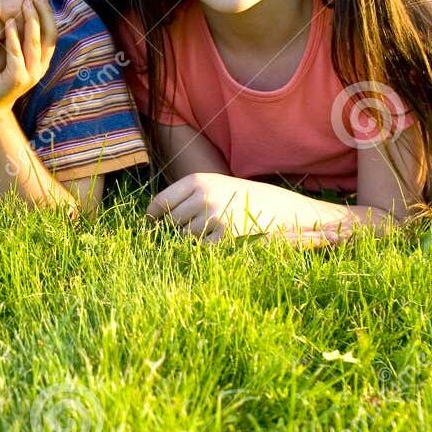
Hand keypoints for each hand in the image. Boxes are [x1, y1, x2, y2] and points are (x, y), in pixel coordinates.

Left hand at [0, 0, 55, 116]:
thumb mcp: (11, 58)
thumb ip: (17, 42)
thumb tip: (15, 15)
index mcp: (42, 62)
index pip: (52, 34)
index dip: (48, 14)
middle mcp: (40, 68)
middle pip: (48, 35)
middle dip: (42, 13)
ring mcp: (30, 74)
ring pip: (35, 42)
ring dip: (30, 21)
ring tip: (24, 3)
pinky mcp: (16, 78)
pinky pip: (16, 53)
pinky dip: (14, 37)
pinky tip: (10, 23)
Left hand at [147, 173, 321, 242]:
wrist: (282, 207)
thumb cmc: (243, 197)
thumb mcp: (214, 185)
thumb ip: (186, 197)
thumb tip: (153, 219)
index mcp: (197, 180)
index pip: (160, 203)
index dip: (152, 217)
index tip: (150, 225)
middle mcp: (203, 195)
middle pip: (171, 223)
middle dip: (177, 230)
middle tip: (194, 230)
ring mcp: (214, 216)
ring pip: (185, 238)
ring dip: (195, 240)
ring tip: (215, 232)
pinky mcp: (226, 236)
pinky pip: (202, 249)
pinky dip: (206, 251)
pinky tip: (219, 244)